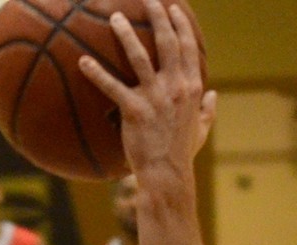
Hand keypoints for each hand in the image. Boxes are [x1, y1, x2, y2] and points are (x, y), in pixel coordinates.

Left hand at [77, 0, 215, 173]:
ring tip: (115, 17)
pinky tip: (82, 61)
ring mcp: (155, 97)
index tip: (173, 9)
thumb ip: (208, 111)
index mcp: (192, 88)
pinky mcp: (134, 110)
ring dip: (126, 34)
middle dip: (157, 16)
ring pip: (139, 56)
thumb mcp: (201, 130)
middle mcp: (176, 87)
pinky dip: (96, 73)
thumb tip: (214, 95)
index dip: (180, 25)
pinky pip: (112, 86)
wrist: (167, 175)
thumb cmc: (181, 155)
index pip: (188, 48)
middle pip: (167, 43)